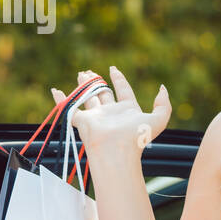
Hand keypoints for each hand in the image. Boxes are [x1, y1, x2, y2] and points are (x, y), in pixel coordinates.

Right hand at [49, 66, 171, 160]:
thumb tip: (162, 88)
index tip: (114, 69)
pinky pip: (69, 108)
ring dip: (84, 85)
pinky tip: (55, 91)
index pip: (123, 91)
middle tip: (90, 71)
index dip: (119, 79)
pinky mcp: (82, 122)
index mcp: (128, 111)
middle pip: (103, 93)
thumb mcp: (158, 119)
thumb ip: (164, 105)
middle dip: (97, 81)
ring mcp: (96, 117)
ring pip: (88, 97)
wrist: (117, 150)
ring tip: (81, 73)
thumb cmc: (137, 137)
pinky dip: (61, 99)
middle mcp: (111, 113)